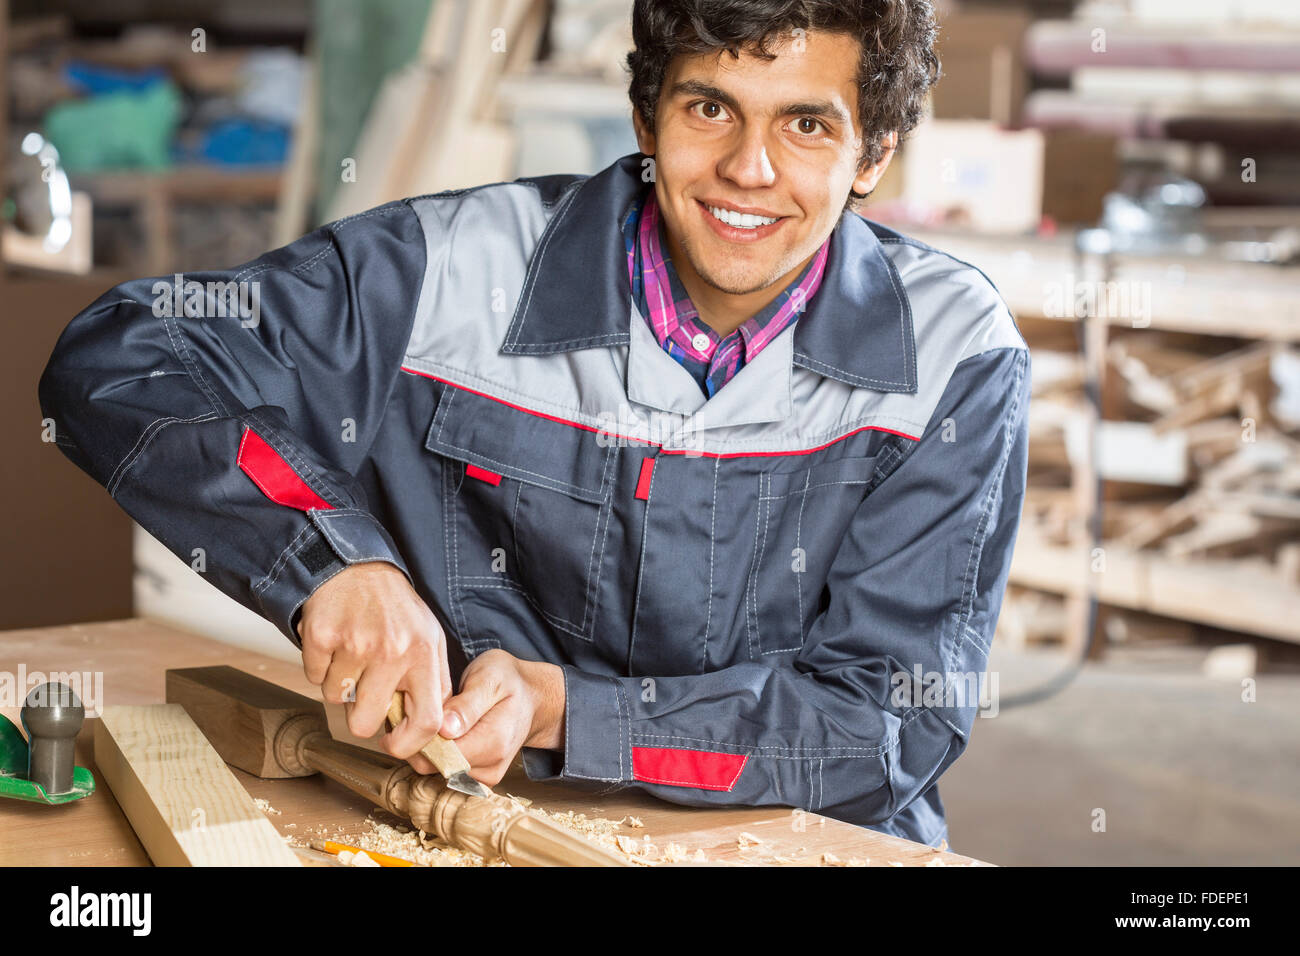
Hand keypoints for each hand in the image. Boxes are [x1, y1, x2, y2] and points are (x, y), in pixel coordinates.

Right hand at [297, 561, 450, 763]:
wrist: (356, 568)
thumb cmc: (396, 610)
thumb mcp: (430, 639)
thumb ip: (435, 682)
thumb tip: (435, 730)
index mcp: (424, 655)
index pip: (427, 720)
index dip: (408, 744)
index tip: (393, 744)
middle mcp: (392, 651)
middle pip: (364, 723)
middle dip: (359, 716)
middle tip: (365, 691)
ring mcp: (355, 644)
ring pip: (335, 701)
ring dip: (340, 685)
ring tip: (353, 656)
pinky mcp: (322, 637)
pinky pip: (314, 678)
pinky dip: (320, 667)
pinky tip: (335, 644)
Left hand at [406, 648, 563, 785]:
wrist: (531, 698)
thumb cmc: (508, 682)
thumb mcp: (489, 678)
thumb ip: (468, 704)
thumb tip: (445, 729)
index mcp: (494, 741)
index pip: (440, 751)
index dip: (422, 732)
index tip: (421, 708)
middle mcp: (491, 765)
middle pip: (435, 764)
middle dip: (423, 738)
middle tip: (431, 708)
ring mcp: (485, 776)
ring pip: (436, 768)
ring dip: (431, 745)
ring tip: (443, 718)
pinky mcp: (479, 779)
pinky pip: (445, 770)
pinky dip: (440, 752)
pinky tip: (449, 733)